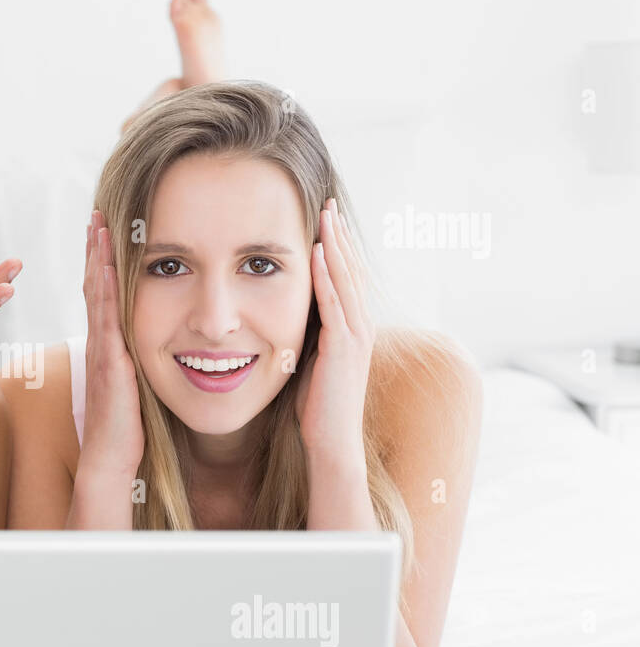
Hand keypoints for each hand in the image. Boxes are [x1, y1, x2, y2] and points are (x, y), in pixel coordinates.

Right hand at [79, 210, 143, 479]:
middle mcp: (100, 342)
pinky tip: (103, 262)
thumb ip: (141, 367)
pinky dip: (102, 285)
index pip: (104, 297)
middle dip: (95, 250)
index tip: (104, 234)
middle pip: (95, 286)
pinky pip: (105, 314)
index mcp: (108, 348)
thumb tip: (164, 351)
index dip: (102, 265)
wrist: (111, 459)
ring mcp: (100, 349)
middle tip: (96, 215)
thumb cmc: (127, 431)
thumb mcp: (138, 389)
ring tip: (96, 224)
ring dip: (96, 257)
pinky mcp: (107, 358)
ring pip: (96, 293)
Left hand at [294, 199, 375, 462]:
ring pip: (347, 280)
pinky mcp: (345, 348)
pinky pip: (336, 303)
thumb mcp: (308, 360)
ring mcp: (356, 336)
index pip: (345, 277)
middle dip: (338, 235)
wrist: (331, 444)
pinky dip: (329, 276)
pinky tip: (320, 252)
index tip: (323, 217)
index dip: (336, 247)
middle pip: (351, 270)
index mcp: (352, 328)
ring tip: (325, 215)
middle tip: (327, 202)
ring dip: (336, 245)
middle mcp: (361, 326)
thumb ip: (306, 334)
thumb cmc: (316, 408)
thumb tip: (285, 313)